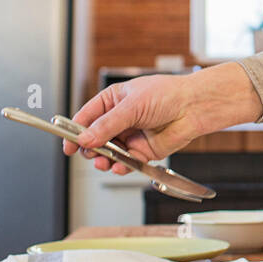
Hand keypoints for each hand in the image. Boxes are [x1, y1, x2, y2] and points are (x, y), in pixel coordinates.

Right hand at [61, 63, 261, 174]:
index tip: (68, 145)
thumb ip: (107, 125)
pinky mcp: (143, 151)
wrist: (194, 107)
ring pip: (109, 153)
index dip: (75, 131)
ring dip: (104, 160)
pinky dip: (120, 167)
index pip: (86, 117)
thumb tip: (86, 139)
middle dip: (90, 148)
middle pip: (95, 138)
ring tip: (104, 162)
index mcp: (113, 101)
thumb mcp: (132, 105)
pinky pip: (126, 162)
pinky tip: (119, 166)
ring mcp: (131, 135)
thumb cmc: (168, 95)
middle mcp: (120, 119)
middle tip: (90, 153)